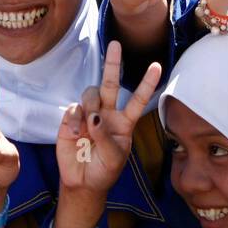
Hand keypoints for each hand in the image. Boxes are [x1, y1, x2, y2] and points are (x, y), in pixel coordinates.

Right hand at [56, 41, 160, 194]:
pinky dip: (74, 119)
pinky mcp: (70, 120)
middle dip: (112, 64)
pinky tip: (75, 133)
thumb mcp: (113, 159)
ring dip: (91, 104)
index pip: (138, 100)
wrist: (83, 182)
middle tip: (115, 44)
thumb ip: (106, 138)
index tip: (157, 66)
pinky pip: (73, 109)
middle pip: (110, 84)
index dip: (147, 84)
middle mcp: (107, 114)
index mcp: (124, 123)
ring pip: (90, 93)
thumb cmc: (104, 170)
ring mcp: (88, 115)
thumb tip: (94, 117)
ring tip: (89, 123)